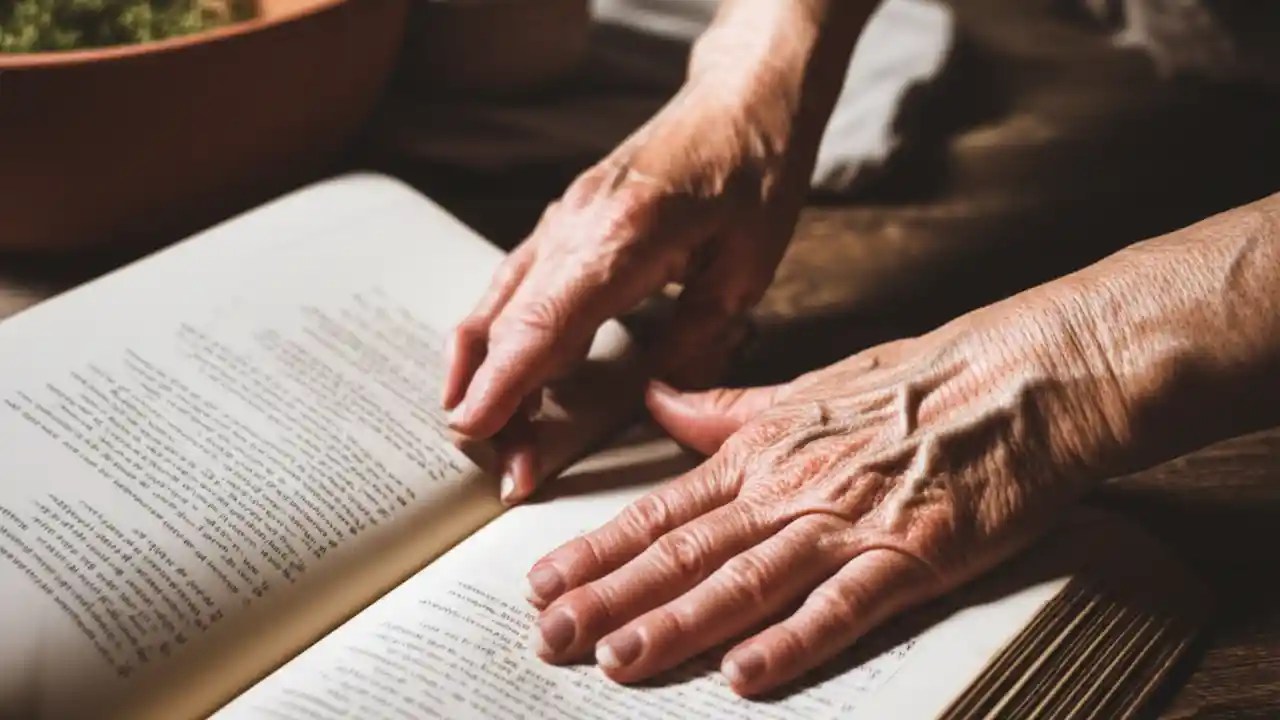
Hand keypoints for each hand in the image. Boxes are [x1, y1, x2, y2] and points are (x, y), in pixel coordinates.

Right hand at [441, 0, 868, 503]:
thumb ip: (697, 340)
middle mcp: (575, 226)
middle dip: (491, 400)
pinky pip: (513, 284)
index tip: (475, 432)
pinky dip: (498, 333)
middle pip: (506, 323)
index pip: (543, 323)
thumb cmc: (754, 173)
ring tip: (487, 429)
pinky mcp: (564, 221)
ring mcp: (562, 219)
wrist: (740, 98)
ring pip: (496, 303)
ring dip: (483, 368)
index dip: (504, 384)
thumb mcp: (745, 268)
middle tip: (501, 466)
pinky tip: (502, 368)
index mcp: (622, 237)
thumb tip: (658, 403)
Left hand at [521, 297, 1134, 695]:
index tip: (544, 581)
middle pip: (685, 552)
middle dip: (610, 596)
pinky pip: (843, 605)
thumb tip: (662, 401)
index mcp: (764, 452)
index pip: (664, 510)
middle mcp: (791, 489)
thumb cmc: (919, 381)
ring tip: (615, 658)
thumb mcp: (807, 386)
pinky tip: (745, 674)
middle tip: (548, 635)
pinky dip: (792, 640)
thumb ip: (726, 407)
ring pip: (745, 579)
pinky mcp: (913, 554)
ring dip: (677, 622)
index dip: (600, 549)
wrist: (1023, 374)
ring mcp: (849, 522)